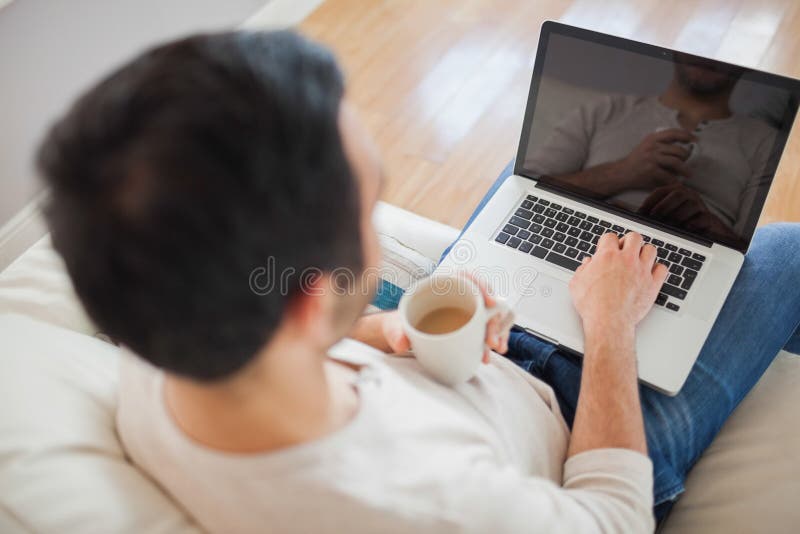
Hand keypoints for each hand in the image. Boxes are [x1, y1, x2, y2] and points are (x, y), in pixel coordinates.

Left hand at [382, 275, 511, 363]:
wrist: (399, 336)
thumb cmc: (399, 323)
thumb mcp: (394, 326)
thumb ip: (395, 332)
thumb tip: (402, 342)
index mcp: (440, 287)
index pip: (467, 278)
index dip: (482, 286)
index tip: (489, 301)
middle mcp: (456, 297)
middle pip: (484, 300)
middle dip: (494, 319)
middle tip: (491, 339)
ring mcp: (464, 312)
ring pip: (489, 316)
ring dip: (497, 331)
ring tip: (494, 348)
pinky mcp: (467, 328)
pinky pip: (485, 331)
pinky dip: (492, 341)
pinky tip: (489, 353)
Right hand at [569, 232, 667, 336]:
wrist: (608, 321)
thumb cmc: (592, 305)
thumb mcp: (577, 284)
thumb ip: (582, 269)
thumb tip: (587, 263)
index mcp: (607, 256)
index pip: (610, 237)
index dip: (607, 242)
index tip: (607, 249)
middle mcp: (626, 260)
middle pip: (634, 237)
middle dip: (629, 241)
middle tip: (625, 249)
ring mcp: (642, 271)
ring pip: (651, 249)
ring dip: (645, 252)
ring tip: (639, 260)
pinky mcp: (652, 284)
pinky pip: (662, 269)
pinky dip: (657, 269)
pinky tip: (650, 273)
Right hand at [609, 129, 694, 192]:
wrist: (621, 172)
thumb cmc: (636, 160)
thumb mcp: (647, 146)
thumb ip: (661, 144)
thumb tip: (683, 147)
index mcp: (652, 138)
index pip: (673, 133)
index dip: (686, 135)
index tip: (695, 140)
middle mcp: (652, 146)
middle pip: (677, 149)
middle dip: (686, 157)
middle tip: (689, 162)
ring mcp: (651, 158)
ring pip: (675, 161)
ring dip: (684, 169)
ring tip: (688, 173)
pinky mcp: (650, 170)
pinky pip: (668, 175)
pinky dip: (674, 180)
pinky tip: (677, 183)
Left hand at [638, 182, 735, 236]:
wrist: (706, 228)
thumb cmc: (680, 220)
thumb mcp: (664, 214)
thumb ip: (649, 211)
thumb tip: (626, 209)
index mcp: (675, 191)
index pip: (660, 191)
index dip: (649, 201)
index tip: (640, 213)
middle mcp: (688, 195)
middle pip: (676, 194)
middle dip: (663, 206)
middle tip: (653, 218)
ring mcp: (700, 205)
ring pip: (689, 206)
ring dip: (676, 217)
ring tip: (667, 227)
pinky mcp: (708, 217)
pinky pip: (701, 218)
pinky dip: (692, 224)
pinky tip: (686, 229)